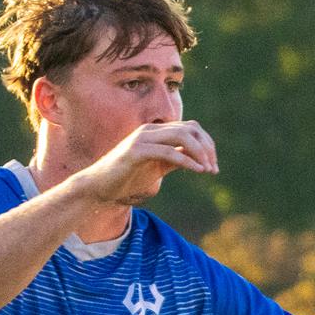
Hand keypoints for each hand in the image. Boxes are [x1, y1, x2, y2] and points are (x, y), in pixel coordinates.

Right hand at [71, 121, 219, 205]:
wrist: (100, 186)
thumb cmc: (129, 177)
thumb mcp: (159, 166)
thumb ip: (177, 159)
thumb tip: (198, 158)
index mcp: (156, 131)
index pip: (191, 128)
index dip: (207, 145)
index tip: (214, 166)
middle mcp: (150, 130)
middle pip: (190, 128)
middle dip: (207, 148)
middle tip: (214, 169)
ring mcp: (142, 138)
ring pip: (181, 136)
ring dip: (200, 153)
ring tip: (207, 170)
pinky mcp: (136, 151)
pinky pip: (168, 151)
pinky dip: (186, 161)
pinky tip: (197, 171)